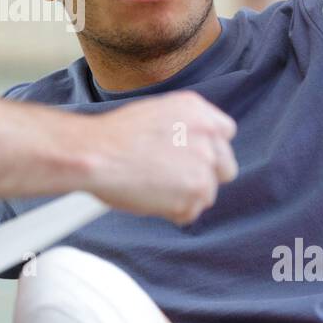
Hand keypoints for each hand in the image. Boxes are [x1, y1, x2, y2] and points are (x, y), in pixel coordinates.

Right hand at [85, 91, 238, 225]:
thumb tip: (192, 148)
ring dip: (184, 196)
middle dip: (206, 176)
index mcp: (198, 111)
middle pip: (226, 167)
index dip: (209, 148)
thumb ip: (185, 128)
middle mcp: (209, 136)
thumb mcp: (157, 113)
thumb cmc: (114, 136)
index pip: (226, 133)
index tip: (192, 156)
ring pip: (207, 193)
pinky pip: (189, 212)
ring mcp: (204, 165)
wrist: (96, 152)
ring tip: (151, 186)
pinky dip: (171, 211)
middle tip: (175, 179)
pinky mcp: (195, 193)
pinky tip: (148, 196)